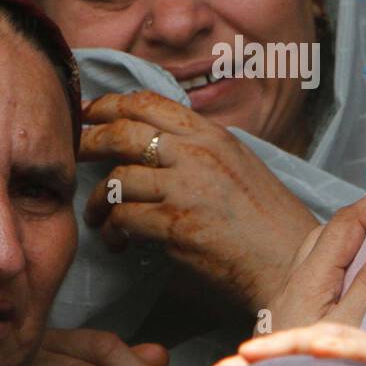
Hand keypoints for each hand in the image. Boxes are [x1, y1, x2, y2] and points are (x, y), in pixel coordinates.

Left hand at [81, 91, 319, 308]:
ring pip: (117, 179)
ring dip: (97, 200)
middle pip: (123, 132)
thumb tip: (154, 144)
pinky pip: (124, 218)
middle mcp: (198, 154)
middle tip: (74, 156)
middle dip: (89, 142)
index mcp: (212, 135)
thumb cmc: (267, 222)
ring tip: (98, 216)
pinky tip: (119, 243)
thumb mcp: (238, 165)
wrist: (291, 264)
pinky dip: (112, 231)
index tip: (89, 115)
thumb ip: (198, 150)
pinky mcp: (177, 226)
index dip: (109, 105)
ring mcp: (187, 188)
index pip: (147, 102)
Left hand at [266, 185, 365, 330]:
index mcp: (311, 276)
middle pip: (337, 226)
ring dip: (361, 231)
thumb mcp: (346, 328)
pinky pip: (327, 261)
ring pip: (330, 242)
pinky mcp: (299, 298)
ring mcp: (296, 284)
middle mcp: (299, 271)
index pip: (346, 222)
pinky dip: (351, 251)